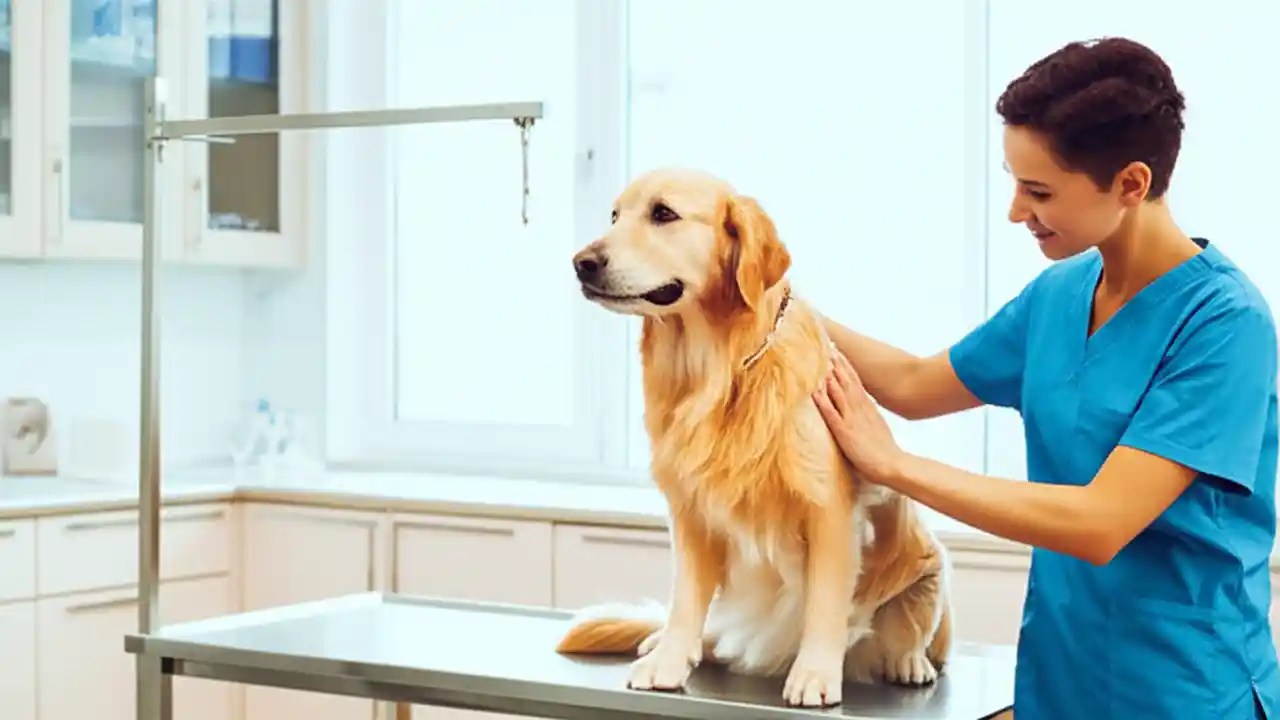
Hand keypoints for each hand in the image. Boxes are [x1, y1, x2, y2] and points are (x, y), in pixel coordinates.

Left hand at [812, 349, 906, 485]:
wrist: (892, 465)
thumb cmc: (884, 449)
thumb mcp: (877, 424)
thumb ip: (868, 413)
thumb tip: (864, 403)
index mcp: (867, 406)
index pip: (854, 379)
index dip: (845, 364)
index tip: (836, 350)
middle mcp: (859, 408)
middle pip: (846, 379)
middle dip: (835, 362)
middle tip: (825, 344)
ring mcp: (851, 418)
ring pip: (838, 391)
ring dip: (828, 374)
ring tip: (818, 358)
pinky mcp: (844, 432)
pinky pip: (830, 413)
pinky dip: (822, 400)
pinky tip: (813, 390)